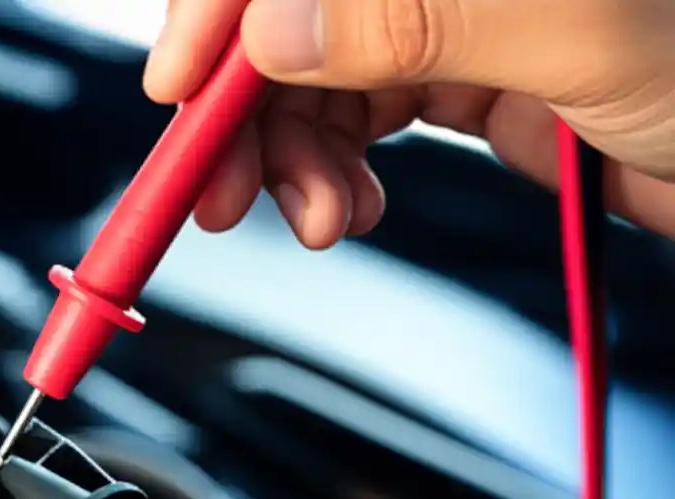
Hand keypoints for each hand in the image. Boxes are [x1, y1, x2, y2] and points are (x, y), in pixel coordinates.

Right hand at [144, 0, 674, 246]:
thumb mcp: (577, 26)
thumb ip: (417, 13)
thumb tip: (274, 29)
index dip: (217, 12)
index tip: (180, 90)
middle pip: (282, 21)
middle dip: (242, 112)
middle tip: (223, 194)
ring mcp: (440, 14)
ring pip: (307, 79)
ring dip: (289, 160)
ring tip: (320, 219)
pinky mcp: (454, 75)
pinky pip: (352, 121)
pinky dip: (332, 174)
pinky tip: (350, 209)